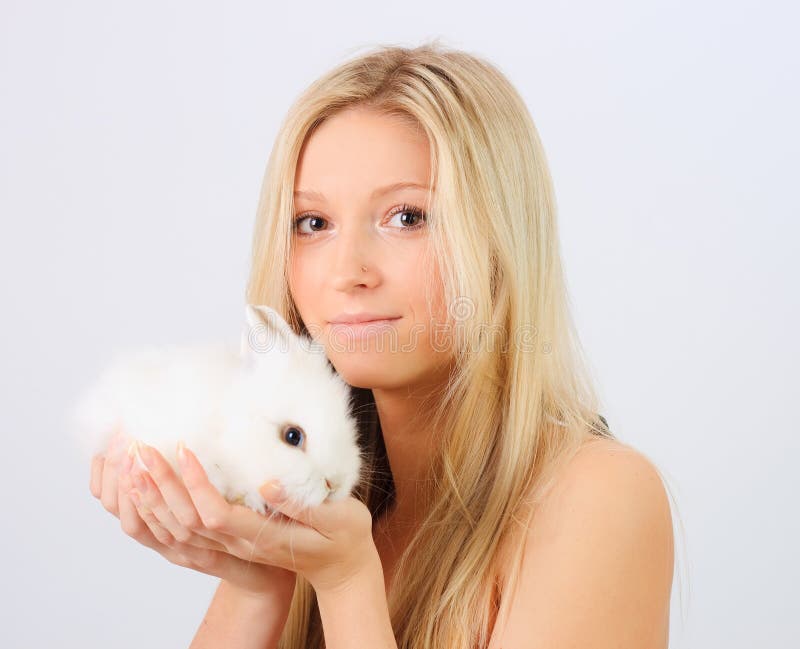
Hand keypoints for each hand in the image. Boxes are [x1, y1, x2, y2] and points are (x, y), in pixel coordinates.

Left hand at [113, 436, 379, 595]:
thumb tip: (266, 484)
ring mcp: (231, 546)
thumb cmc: (343, 539)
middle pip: (186, 520)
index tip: (183, 448)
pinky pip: (182, 530)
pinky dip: (159, 508)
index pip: (216, 514)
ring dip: (152, 495)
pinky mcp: (228, 542)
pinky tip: (148, 484)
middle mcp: (240, 545)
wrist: (341, 569)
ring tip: (133, 461)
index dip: (195, 483)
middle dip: (160, 483)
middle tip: (140, 447)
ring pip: (178, 527)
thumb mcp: (336, 519)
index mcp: (262, 538)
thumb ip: (300, 503)